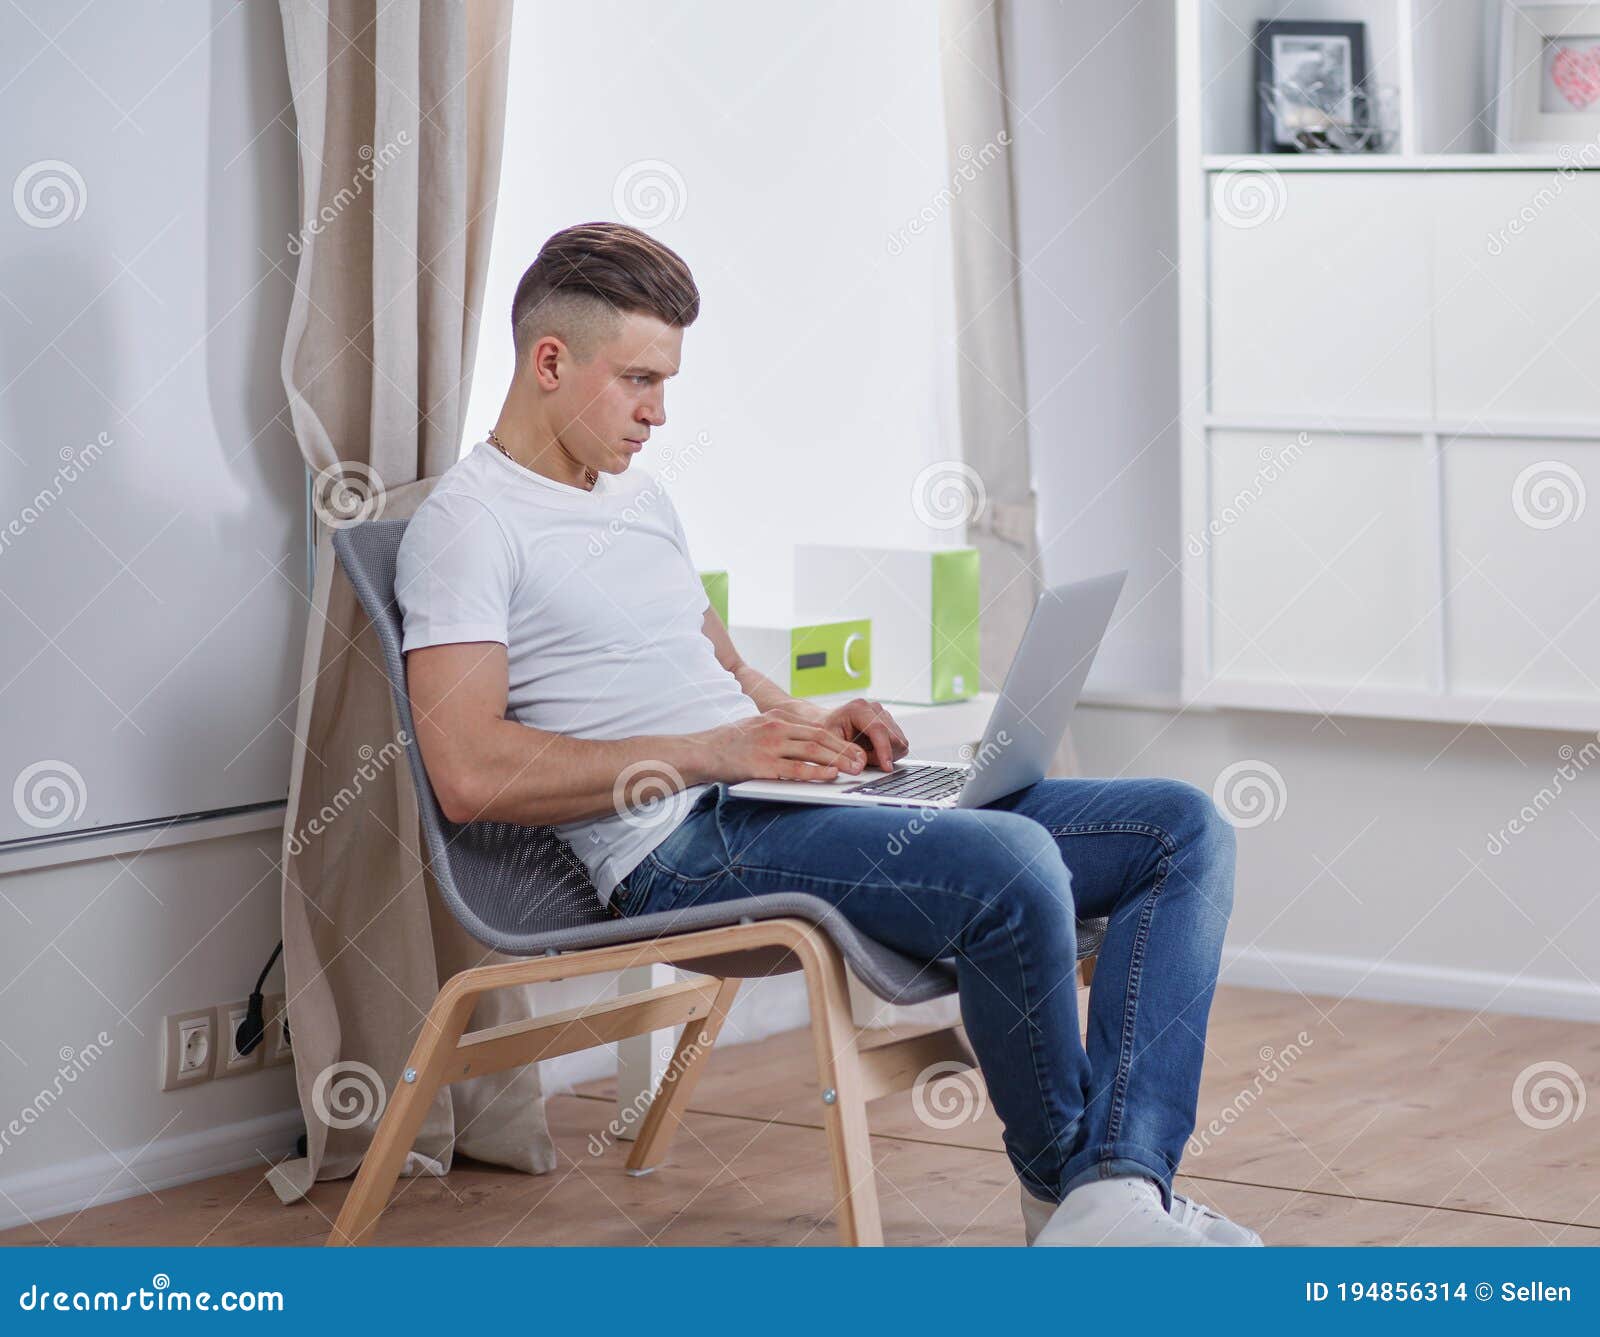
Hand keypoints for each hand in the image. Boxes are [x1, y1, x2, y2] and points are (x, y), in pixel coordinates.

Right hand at [698, 709, 868, 783]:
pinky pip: (795, 769)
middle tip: (862, 761)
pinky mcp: (761, 764)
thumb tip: (804, 746)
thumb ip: (779, 733)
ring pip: (812, 750)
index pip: (815, 729)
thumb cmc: (728, 744)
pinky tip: (830, 776)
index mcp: (776, 718)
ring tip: (854, 769)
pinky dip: (816, 772)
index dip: (839, 740)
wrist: (699, 750)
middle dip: (845, 750)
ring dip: (837, 760)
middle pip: (819, 737)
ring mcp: (768, 745)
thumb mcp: (756, 728)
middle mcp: (775, 727)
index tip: (856, 750)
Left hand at [812, 696, 909, 771]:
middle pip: (893, 737)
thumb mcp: (830, 742)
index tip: (886, 766)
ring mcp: (884, 715)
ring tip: (866, 753)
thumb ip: (846, 753)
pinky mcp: (890, 724)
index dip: (884, 750)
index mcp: (859, 709)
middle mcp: (875, 709)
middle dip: (882, 755)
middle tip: (864, 760)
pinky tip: (873, 750)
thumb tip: (861, 765)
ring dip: (885, 754)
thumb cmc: (827, 730)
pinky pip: (899, 744)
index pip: (878, 729)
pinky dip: (888, 752)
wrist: (828, 723)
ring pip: (899, 742)